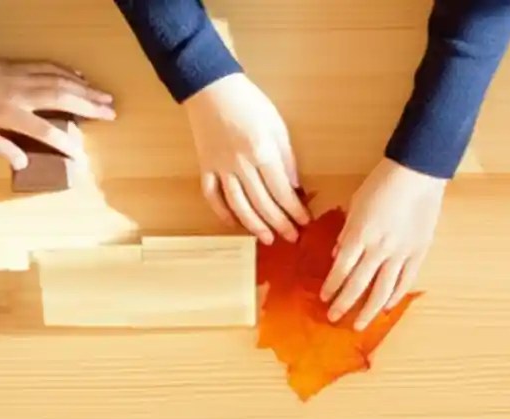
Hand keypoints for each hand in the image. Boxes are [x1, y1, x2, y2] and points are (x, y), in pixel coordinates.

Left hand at [0, 48, 114, 169]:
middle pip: (61, 98)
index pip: (43, 131)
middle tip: (111, 114)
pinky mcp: (18, 66)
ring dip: (85, 89)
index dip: (64, 145)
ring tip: (106, 98)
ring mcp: (21, 76)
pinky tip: (81, 78)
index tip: (80, 156)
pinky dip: (68, 72)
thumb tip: (22, 164)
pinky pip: (49, 67)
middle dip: (89, 107)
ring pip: (60, 80)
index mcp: (7, 113)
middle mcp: (20, 93)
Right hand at [184, 73, 309, 243]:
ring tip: (267, 239)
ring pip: (238, 205)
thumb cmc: (249, 103)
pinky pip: (212, 196)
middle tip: (291, 237)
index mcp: (262, 152)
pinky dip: (222, 212)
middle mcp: (241, 164)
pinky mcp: (204, 166)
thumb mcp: (277, 126)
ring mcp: (220, 167)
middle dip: (279, 223)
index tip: (305, 222)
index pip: (282, 190)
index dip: (294, 210)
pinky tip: (234, 224)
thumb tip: (294, 186)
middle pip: (262, 202)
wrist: (211, 87)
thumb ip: (286, 158)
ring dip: (254, 225)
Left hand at [320, 158, 443, 329]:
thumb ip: (347, 233)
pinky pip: (405, 281)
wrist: (417, 173)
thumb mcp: (355, 205)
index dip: (331, 287)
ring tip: (359, 324)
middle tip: (334, 318)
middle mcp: (379, 249)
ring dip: (368, 310)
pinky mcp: (418, 253)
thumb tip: (339, 257)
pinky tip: (386, 307)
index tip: (324, 299)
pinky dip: (395, 296)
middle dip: (344, 304)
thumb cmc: (382, 184)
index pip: (341, 270)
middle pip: (358, 285)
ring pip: (382, 290)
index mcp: (360, 235)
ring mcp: (401, 253)